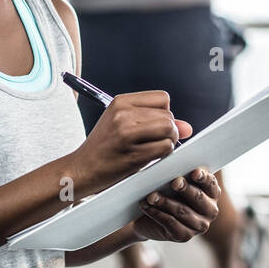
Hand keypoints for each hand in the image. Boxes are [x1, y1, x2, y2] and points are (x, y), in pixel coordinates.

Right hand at [66, 91, 192, 198]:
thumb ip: (155, 121)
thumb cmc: (103, 147)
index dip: (164, 113)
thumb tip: (187, 127)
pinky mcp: (133, 154)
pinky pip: (165, 148)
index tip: (154, 125)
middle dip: (168, 130)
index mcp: (120, 102)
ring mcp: (127, 134)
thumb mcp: (122, 124)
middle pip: (168, 115)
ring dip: (168, 142)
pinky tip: (149, 157)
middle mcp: (123, 114)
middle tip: (152, 141)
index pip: (162, 98)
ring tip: (151, 149)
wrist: (81, 169)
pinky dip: (164, 154)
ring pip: (169, 130)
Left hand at [133, 169, 222, 242]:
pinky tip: (146, 206)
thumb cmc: (164, 190)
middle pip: (198, 198)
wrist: (148, 214)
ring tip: (151, 196)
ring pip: (182, 211)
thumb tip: (175, 148)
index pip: (210, 184)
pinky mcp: (184, 236)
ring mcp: (198, 226)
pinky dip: (157, 214)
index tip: (194, 172)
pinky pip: (171, 223)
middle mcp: (210, 210)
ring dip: (165, 202)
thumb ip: (178, 166)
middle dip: (185, 189)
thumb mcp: (172, 177)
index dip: (203, 178)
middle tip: (174, 182)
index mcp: (211, 193)